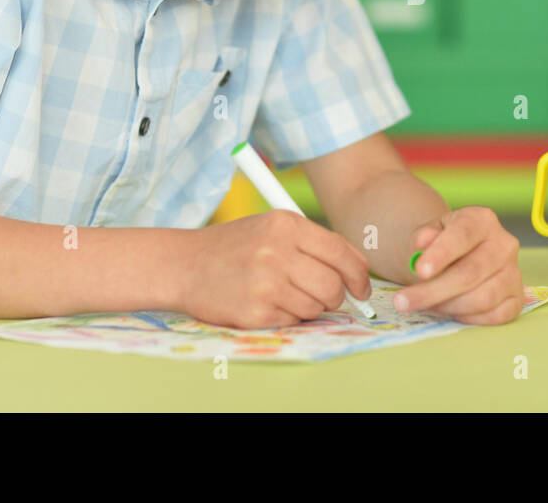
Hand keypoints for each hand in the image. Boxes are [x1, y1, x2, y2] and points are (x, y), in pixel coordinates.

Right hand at [180, 210, 371, 327]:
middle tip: (327, 297)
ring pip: (316, 307)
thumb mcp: (273, 228)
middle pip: (333, 285)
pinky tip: (267, 303)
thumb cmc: (236, 246)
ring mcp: (265, 283)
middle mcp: (277, 251)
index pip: (340, 252)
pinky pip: (293, 322)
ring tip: (285, 294)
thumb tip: (358, 271)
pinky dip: (288, 317)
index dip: (358, 274)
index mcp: (286, 225)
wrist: (185, 265)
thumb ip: (315, 244)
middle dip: (337, 297)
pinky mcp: (254, 311)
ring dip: (310, 307)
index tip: (362, 288)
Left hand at [393, 206, 522, 324]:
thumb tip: (422, 243)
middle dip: (434, 291)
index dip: (441, 254)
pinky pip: (497, 316)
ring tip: (428, 305)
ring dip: (449, 307)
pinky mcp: (517, 298)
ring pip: (483, 298)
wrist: (458, 257)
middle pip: (471, 272)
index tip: (420, 271)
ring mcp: (514, 272)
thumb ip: (423, 236)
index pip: (463, 235)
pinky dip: (470, 318)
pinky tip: (452, 311)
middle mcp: (504, 243)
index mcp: (482, 220)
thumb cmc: (441, 245)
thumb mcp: (427, 234)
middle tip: (403, 302)